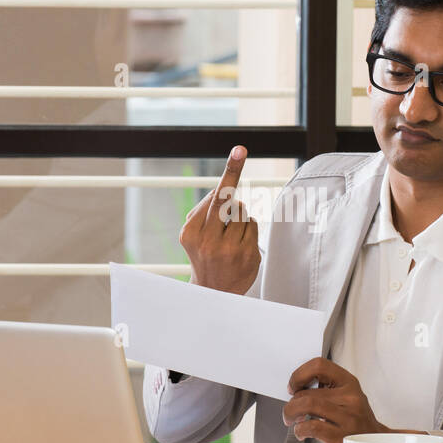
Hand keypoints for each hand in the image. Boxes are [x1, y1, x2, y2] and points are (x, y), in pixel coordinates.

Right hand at [179, 145, 260, 295]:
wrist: (213, 292)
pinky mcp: (247, 256)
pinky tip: (239, 241)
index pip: (213, 195)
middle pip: (227, 198)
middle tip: (239, 150)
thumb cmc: (204, 254)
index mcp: (190, 232)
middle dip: (233, 172)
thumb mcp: (195, 234)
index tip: (239, 150)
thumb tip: (226, 187)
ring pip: (241, 210)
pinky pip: (252, 224)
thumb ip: (206, 211)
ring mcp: (229, 249)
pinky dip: (247, 227)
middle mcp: (207, 240)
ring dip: (238, 215)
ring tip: (229, 233)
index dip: (229, 172)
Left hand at [283, 357, 393, 442]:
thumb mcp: (347, 398)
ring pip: (307, 404)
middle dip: (292, 402)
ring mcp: (347, 417)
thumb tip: (297, 386)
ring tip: (291, 419)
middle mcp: (350, 397)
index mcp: (349, 383)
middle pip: (307, 390)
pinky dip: (299, 429)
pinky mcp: (341, 436)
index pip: (319, 365)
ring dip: (290, 412)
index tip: (294, 386)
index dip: (299, 374)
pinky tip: (301, 432)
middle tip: (292, 411)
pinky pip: (310, 426)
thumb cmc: (357, 424)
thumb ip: (327, 389)